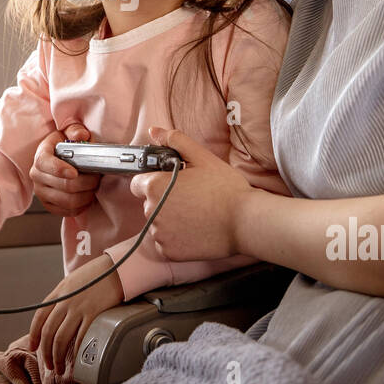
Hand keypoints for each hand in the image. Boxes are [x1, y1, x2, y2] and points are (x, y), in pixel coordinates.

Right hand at [28, 122, 100, 216]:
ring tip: (93, 187)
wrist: (56, 160)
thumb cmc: (63, 146)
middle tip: (97, 178)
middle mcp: (37, 175)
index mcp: (41, 156)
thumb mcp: (67, 132)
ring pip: (68, 201)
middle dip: (86, 183)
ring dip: (86, 196)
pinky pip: (68, 211)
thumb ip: (75, 131)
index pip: (46, 164)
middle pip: (65, 186)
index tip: (75, 172)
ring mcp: (41, 192)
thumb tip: (81, 135)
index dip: (60, 170)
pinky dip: (82, 206)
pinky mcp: (48, 205)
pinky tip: (87, 197)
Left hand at [28, 254, 123, 378]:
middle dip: (46, 352)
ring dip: (58, 356)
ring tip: (60, 367)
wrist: (118, 268)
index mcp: (59, 291)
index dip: (33, 334)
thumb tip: (59, 313)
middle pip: (48, 332)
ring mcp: (79, 308)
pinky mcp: (94, 314)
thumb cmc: (98, 274)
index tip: (33, 347)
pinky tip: (77, 359)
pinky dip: (77, 352)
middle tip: (49, 364)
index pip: (39, 316)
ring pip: (61, 338)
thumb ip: (65, 296)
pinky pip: (81, 338)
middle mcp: (66, 300)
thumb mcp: (74, 280)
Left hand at [128, 125, 251, 261]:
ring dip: (170, 220)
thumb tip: (154, 131)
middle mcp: (151, 211)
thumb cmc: (226, 188)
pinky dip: (177, 238)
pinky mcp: (169, 252)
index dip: (154, 181)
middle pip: (149, 204)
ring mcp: (159, 234)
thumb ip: (175, 141)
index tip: (173, 184)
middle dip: (164, 200)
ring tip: (196, 215)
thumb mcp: (202, 157)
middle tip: (191, 198)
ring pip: (158, 223)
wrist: (246, 222)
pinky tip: (195, 230)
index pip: (138, 183)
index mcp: (155, 186)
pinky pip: (166, 242)